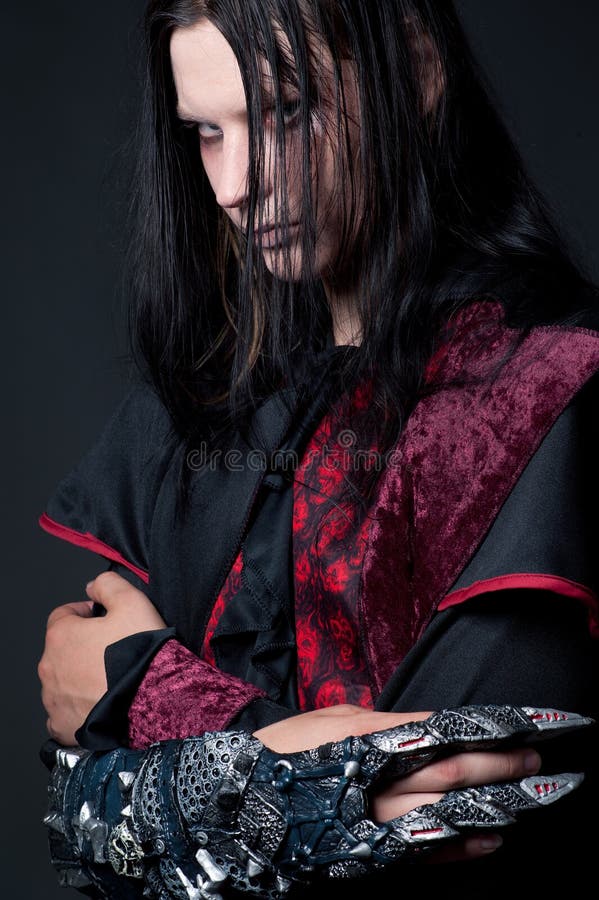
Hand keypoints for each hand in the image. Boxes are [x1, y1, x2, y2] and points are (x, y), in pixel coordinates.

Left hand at [38, 571, 165, 745]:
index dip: (87, 613)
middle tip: (114, 649)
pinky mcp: (63, 725)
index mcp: (61, 636)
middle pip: (63, 648)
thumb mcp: (133, 601)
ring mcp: (54, 699)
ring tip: (112, 678)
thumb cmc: (141, 652)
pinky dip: (78, 707)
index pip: (64, 615)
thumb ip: (108, 585)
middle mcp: (50, 668)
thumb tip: (93, 587)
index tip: (106, 620)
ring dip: (81, 676)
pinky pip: (64, 713)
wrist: (153, 701)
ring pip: (63, 681)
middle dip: (84, 645)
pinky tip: (101, 701)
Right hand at [254, 704, 542, 862]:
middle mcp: (380, 781)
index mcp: (373, 740)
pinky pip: (428, 853)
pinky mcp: (371, 858)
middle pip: (457, 771)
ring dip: (498, 803)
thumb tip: (438, 725)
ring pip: (451, 812)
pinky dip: (465, 846)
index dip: (498, 726)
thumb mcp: (339, 721)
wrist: (238, 806)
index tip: (539, 722)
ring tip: (536, 796)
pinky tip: (495, 838)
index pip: (450, 728)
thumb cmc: (287, 752)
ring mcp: (377, 824)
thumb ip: (391, 723)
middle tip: (542, 759)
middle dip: (506, 764)